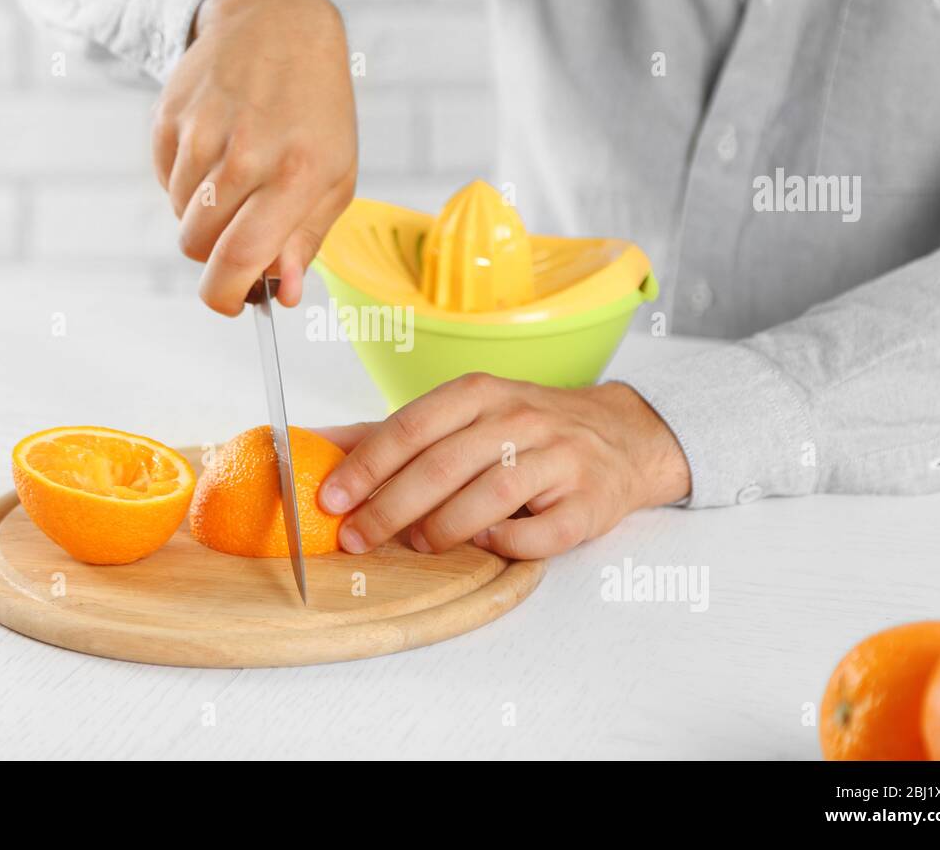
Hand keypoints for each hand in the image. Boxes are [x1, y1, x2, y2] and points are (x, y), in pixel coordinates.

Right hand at [152, 0, 357, 314]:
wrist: (278, 25)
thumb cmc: (315, 111)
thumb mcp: (335, 178)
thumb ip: (304, 241)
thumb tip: (279, 292)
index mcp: (296, 173)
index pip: (240, 258)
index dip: (226, 296)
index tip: (231, 304)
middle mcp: (246, 152)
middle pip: (199, 246)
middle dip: (216, 257)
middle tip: (241, 237)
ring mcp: (202, 131)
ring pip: (181, 217)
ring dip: (204, 216)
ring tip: (237, 179)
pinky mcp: (169, 116)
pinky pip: (165, 182)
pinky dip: (187, 183)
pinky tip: (216, 150)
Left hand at [314, 375, 690, 558]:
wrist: (621, 436)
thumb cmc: (526, 430)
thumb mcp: (462, 415)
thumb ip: (394, 434)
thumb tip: (318, 443)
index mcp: (479, 394)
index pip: (411, 427)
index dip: (367, 466)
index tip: (331, 499)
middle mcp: (520, 418)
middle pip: (444, 464)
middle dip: (390, 506)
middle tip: (357, 538)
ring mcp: (559, 458)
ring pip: (491, 495)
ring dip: (445, 526)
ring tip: (418, 544)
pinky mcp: (590, 500)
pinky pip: (542, 532)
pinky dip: (507, 544)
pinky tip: (485, 546)